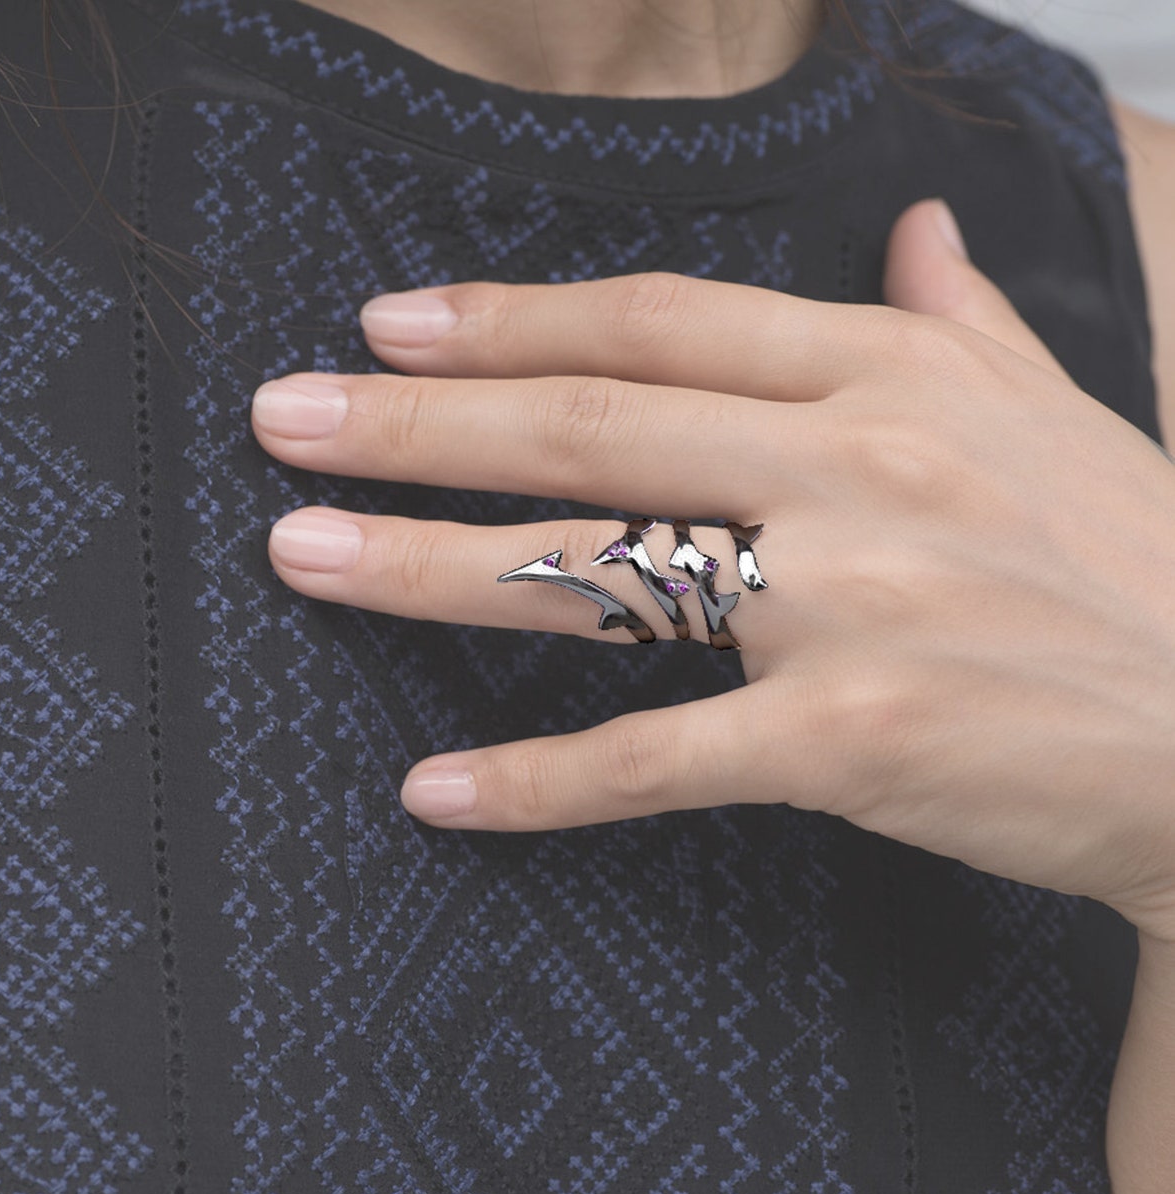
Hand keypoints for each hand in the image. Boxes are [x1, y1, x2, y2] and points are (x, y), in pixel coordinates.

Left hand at [252, 199, 1174, 942]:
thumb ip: (957, 315)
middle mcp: (854, 469)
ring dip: (427, 565)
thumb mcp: (1052, 406)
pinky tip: (432, 788)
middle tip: (283, 420)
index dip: (511, 318)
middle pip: (591, 427)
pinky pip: (656, 755)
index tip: (389, 325)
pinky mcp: (849, 742)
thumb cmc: (1137, 563)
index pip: (660, 324)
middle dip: (419, 422)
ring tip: (301, 555)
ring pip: (593, 575)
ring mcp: (848, 605)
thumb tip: (913, 226)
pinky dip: (537, 780)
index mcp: (889, 375)